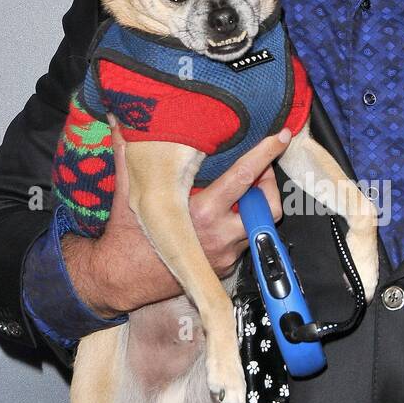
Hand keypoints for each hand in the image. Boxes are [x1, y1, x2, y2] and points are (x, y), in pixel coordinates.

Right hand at [61, 117, 290, 315]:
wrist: (124, 279)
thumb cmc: (127, 237)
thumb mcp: (130, 193)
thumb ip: (132, 155)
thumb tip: (122, 123)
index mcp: (202, 211)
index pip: (244, 177)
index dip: (265, 154)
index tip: (281, 137)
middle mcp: (220, 235)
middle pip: (268, 206)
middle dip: (269, 184)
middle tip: (259, 171)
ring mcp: (226, 254)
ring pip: (260, 225)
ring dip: (255, 206)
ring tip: (242, 192)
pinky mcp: (226, 267)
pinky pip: (246, 241)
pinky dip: (242, 225)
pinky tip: (226, 215)